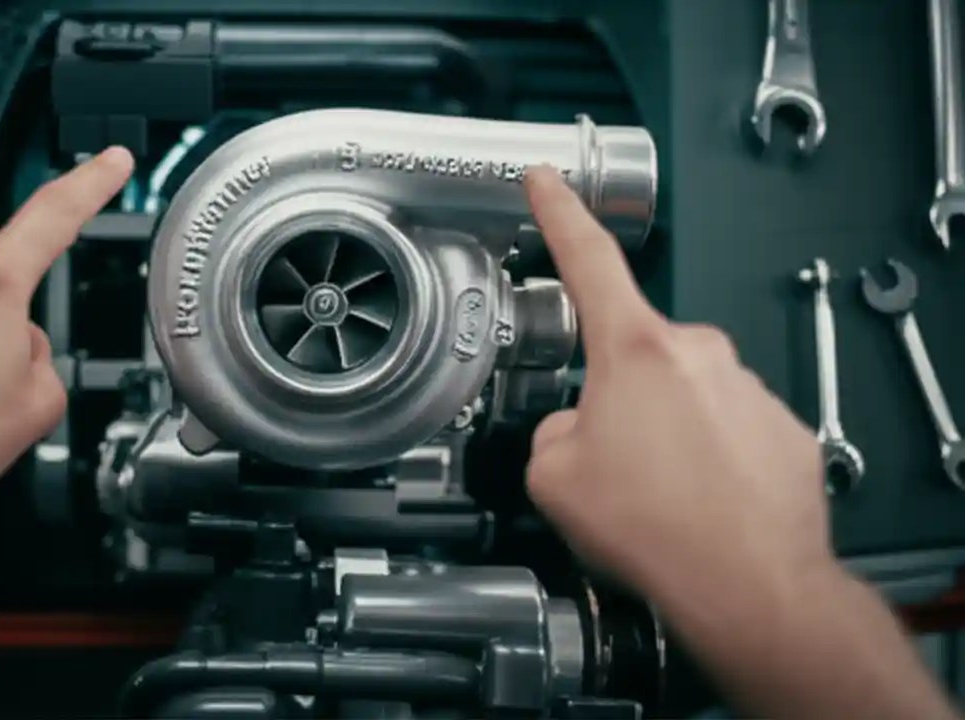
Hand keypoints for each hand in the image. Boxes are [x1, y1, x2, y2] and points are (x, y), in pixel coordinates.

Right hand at [522, 167, 833, 611]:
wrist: (749, 586)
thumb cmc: (658, 529)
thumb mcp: (554, 478)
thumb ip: (553, 432)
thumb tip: (575, 431)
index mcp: (635, 351)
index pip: (588, 259)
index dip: (559, 214)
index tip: (548, 181)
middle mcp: (698, 355)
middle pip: (635, 356)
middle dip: (616, 399)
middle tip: (609, 462)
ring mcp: (748, 390)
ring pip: (683, 399)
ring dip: (663, 436)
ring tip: (657, 497)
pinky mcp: (783, 430)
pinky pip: (727, 431)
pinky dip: (707, 462)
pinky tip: (698, 505)